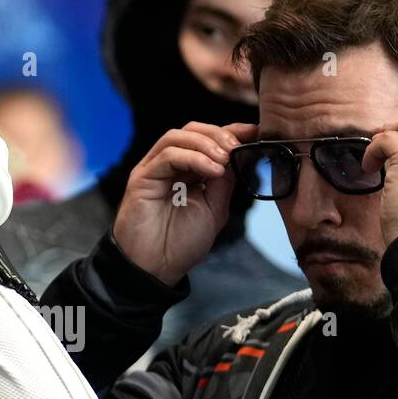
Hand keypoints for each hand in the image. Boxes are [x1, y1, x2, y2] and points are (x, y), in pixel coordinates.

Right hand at [113, 122, 253, 285]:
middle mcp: (170, 166)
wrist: (156, 268)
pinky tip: (212, 170)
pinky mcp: (142, 177)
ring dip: (206, 143)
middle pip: (192, 130)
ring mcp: (154, 169)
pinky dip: (193, 157)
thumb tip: (238, 155)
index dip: (232, 132)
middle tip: (236, 148)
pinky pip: (167, 155)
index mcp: (189, 172)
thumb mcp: (215, 209)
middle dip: (219, 134)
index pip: (209, 140)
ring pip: (178, 136)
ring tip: (224, 160)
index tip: (255, 133)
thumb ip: (224, 181)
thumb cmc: (181, 244)